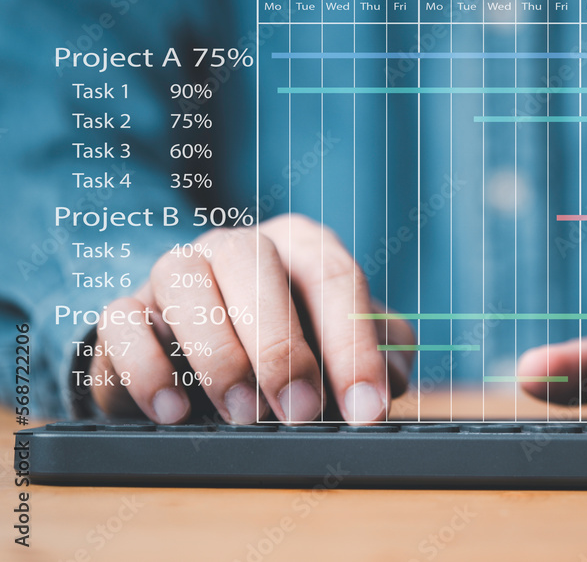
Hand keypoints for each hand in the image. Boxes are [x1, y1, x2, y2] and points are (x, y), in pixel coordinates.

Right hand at [88, 214, 413, 424]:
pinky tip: (172, 410)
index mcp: (299, 245)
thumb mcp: (341, 342)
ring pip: (185, 281)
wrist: (200, 345)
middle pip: (258, 266)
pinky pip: (121, 322)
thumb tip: (392, 376)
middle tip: (302, 413)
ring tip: (242, 414)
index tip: (366, 409)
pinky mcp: (126, 310)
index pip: (335, 277)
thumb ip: (378, 348)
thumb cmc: (287, 341)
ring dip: (217, 353)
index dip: (355, 345)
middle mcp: (238, 247)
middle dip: (283, 347)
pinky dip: (146, 367)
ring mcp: (177, 272)